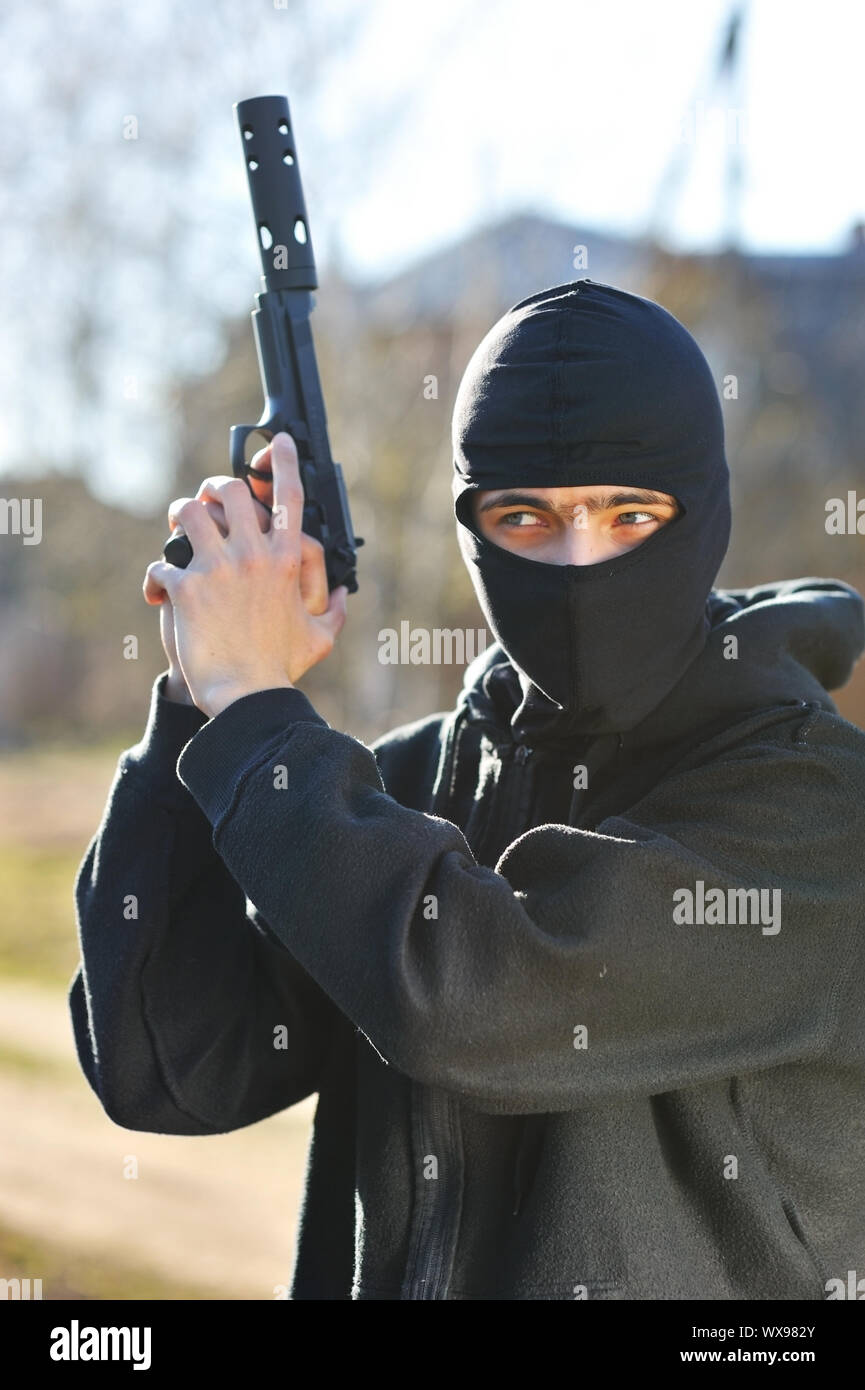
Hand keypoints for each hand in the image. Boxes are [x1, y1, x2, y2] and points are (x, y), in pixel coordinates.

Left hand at [143, 433, 347, 716]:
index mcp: (287, 560)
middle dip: (214, 487)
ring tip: (176, 530)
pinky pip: (161, 565)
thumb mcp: (320, 638)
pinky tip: (157, 596)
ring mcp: (218, 568)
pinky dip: (155, 579)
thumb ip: (334, 610)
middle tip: (207, 500)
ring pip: (188, 513)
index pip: (289, 497)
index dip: (284, 461)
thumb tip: (342, 593)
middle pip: (230, 491)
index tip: (279, 441)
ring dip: (179, 517)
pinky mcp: (186, 588)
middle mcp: (253, 555)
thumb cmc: (282, 668)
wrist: (246, 695)